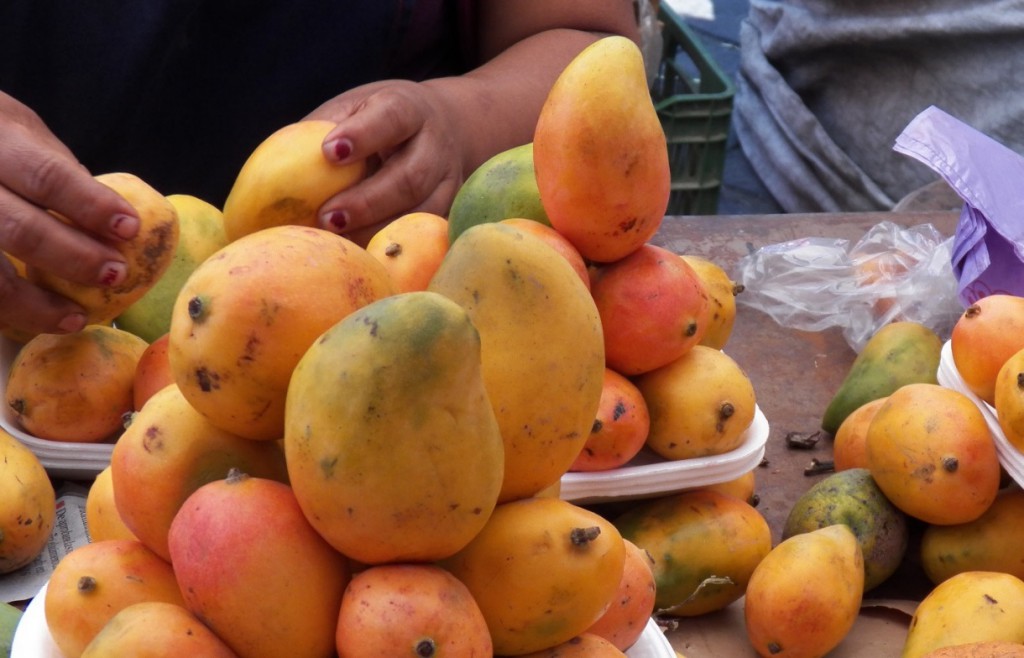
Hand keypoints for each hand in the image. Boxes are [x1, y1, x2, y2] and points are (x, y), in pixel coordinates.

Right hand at [0, 92, 138, 336]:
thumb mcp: (25, 138)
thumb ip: (59, 172)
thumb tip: (113, 221)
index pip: (47, 176)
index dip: (91, 206)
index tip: (130, 229)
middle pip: (17, 228)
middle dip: (72, 258)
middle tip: (114, 275)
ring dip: (35, 303)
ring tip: (75, 318)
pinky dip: (8, 312)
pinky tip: (36, 321)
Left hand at [305, 79, 466, 244]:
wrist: (438, 127)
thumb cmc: (374, 120)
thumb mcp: (351, 110)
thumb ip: (319, 132)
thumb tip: (268, 176)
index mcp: (408, 108)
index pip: (391, 118)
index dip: (364, 135)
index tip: (329, 152)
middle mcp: (435, 143)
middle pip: (410, 176)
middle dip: (367, 200)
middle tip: (327, 217)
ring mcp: (448, 179)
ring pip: (422, 210)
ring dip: (378, 229)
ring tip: (339, 243)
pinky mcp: (448, 208)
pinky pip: (424, 232)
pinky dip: (391, 244)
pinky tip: (361, 255)